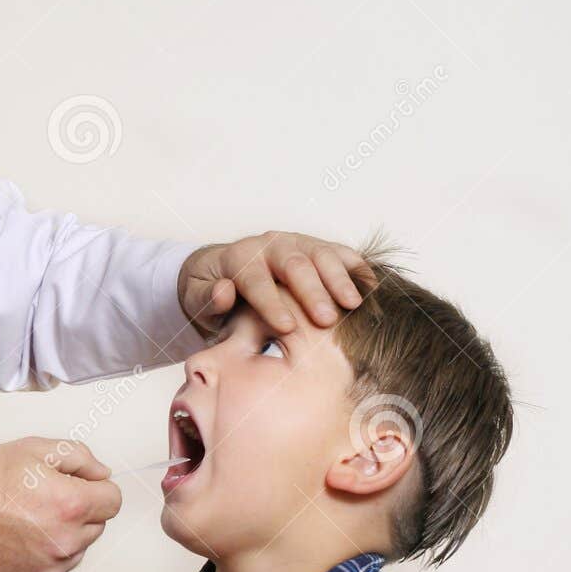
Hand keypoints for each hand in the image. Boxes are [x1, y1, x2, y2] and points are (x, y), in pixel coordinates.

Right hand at [0, 437, 120, 571]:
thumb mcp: (32, 449)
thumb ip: (78, 457)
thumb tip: (101, 472)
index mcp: (70, 505)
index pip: (114, 500)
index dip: (96, 486)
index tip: (78, 484)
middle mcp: (65, 542)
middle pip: (97, 524)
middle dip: (79, 509)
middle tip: (42, 496)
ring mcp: (50, 568)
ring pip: (77, 547)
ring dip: (63, 532)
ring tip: (26, 517)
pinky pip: (55, 566)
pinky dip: (44, 552)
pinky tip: (17, 536)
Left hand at [178, 231, 373, 334]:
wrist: (225, 271)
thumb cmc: (213, 293)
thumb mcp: (198, 298)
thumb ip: (208, 298)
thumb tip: (224, 292)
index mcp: (240, 259)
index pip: (256, 280)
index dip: (271, 303)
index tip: (286, 328)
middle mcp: (271, 245)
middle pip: (294, 264)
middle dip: (311, 292)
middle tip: (326, 321)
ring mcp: (298, 243)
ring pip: (321, 255)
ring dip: (339, 280)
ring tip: (354, 305)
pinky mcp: (319, 248)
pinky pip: (343, 254)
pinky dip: (358, 270)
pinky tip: (372, 291)